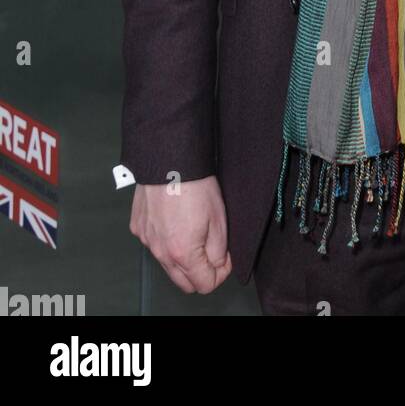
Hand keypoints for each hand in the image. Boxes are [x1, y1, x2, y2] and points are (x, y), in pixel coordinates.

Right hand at [129, 175, 231, 293]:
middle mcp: (160, 252)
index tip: (225, 259)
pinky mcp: (138, 228)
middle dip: (201, 272)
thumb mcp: (219, 219)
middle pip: (183, 282)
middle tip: (212, 251)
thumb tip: (218, 265)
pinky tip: (175, 220)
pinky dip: (166, 240)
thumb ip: (219, 251)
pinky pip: (154, 244)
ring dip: (182, 257)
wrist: (169, 159)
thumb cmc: (195, 184)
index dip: (220, 274)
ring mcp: (146, 240)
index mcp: (183, 253)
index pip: (204, 285)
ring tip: (193, 231)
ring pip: (167, 264)